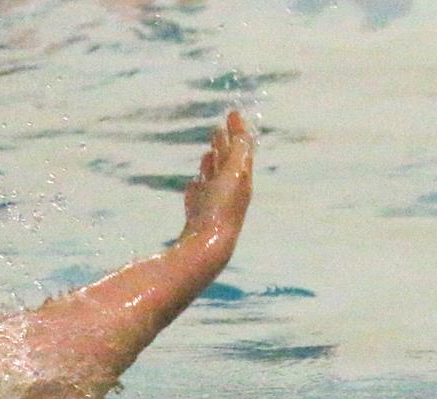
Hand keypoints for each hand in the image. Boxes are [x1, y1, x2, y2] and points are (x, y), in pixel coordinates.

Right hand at [180, 110, 253, 258]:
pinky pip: (198, 200)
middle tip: (218, 129)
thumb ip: (238, 152)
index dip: (238, 131)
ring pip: (213, 182)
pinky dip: (197, 188)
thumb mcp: (233, 174)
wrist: (207, 248)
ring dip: (211, 165)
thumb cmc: (220, 209)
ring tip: (207, 154)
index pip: (243, 150)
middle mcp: (230, 195)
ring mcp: (213, 208)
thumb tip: (243, 133)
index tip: (233, 112)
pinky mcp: (198, 220)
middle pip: (228, 165)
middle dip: (225, 145)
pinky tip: (192, 186)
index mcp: (242, 182)